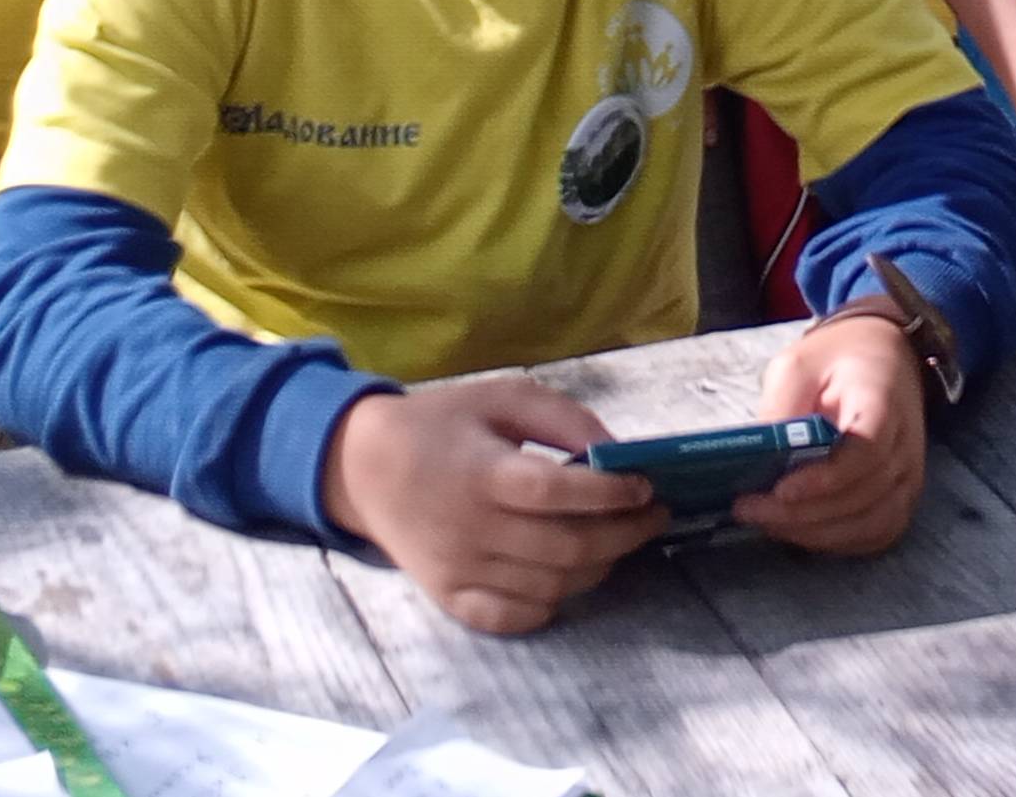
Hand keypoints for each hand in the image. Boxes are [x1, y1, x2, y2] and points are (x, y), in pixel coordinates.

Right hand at [319, 378, 657, 635]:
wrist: (363, 467)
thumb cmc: (441, 426)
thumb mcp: (500, 397)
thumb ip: (560, 416)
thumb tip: (614, 450)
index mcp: (484, 472)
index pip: (558, 493)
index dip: (611, 494)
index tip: (645, 486)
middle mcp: (472, 528)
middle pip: (566, 549)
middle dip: (623, 535)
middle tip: (652, 517)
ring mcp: (460, 570)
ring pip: (550, 587)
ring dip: (596, 568)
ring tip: (615, 542)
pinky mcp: (450, 597)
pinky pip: (513, 618)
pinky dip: (550, 604)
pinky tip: (567, 576)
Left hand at [738, 313, 928, 555]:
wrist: (884, 355)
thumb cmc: (837, 360)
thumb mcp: (797, 365)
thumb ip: (780, 409)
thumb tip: (756, 462)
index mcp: (882, 402)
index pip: (865, 453)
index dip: (824, 479)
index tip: (780, 489)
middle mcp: (905, 445)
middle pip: (863, 496)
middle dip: (801, 514)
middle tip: (750, 510)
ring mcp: (909, 475)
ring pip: (871, 524)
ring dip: (816, 533)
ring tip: (768, 523)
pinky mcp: (903, 495)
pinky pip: (877, 534)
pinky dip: (839, 541)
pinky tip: (801, 532)